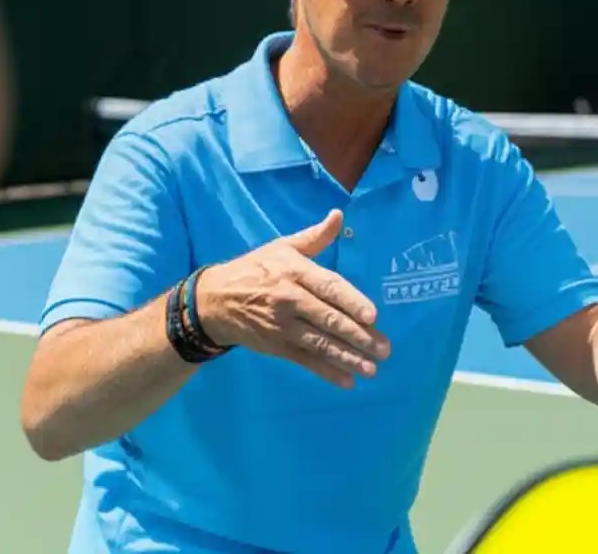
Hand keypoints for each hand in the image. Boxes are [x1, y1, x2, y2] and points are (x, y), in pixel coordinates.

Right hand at [195, 209, 388, 387]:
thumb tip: (339, 216)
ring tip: (372, 368)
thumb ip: (315, 236)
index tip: (373, 316)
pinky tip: (348, 381)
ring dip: (348, 358)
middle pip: (328, 319)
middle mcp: (289, 299)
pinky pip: (305, 360)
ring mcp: (282, 326)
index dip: (351, 302)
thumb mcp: (282, 247)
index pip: (328, 287)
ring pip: (320, 344)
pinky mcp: (276, 347)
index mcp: (294, 271)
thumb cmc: (254, 269)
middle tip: (384, 348)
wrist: (213, 300)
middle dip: (358, 336)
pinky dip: (326, 372)